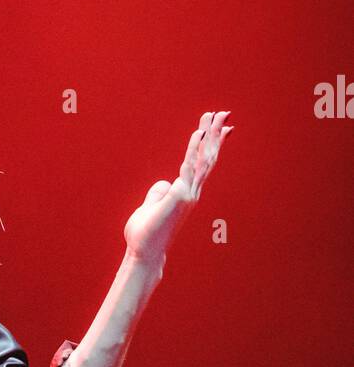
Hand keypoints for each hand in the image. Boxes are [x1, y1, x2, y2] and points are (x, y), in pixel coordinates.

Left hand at [123, 110, 233, 271]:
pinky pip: (188, 168)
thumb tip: (164, 183)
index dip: (211, 144)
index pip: (202, 163)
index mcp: (186, 192)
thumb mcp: (151, 207)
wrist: (143, 254)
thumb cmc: (146, 234)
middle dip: (216, 133)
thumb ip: (158, 193)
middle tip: (224, 112)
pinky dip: (193, 150)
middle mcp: (192, 192)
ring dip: (210, 136)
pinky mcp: (179, 197)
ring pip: (203, 159)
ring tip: (216, 116)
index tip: (220, 125)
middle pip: (208, 157)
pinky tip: (198, 134)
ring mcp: (188, 194)